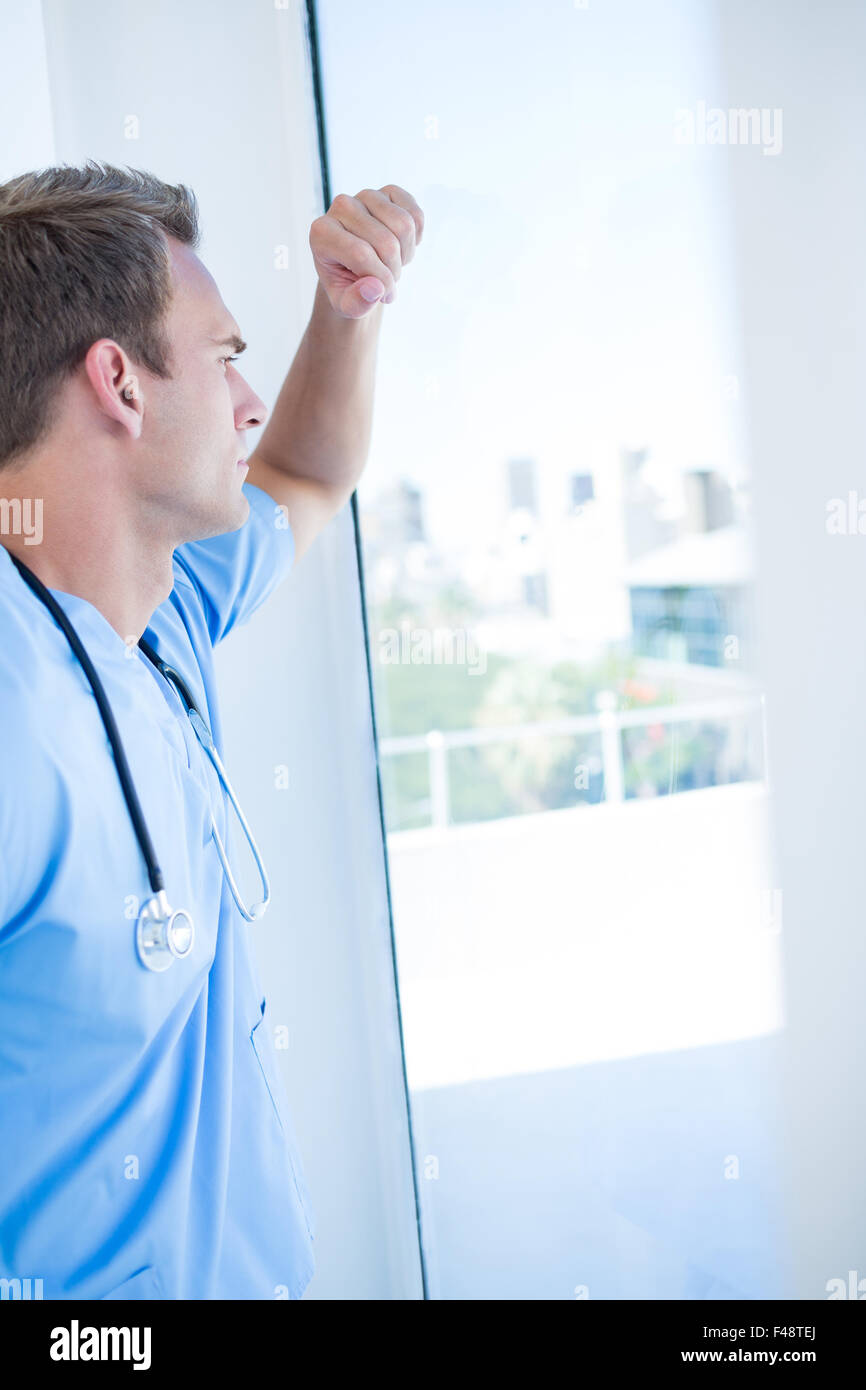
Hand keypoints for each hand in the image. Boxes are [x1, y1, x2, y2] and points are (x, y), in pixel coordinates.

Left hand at [309, 184, 424, 318]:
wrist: (356, 269)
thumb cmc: (347, 286)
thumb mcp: (346, 305)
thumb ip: (356, 303)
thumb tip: (375, 288)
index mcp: (321, 232)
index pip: (361, 254)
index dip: (381, 279)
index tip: (383, 295)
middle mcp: (341, 206)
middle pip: (386, 242)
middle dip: (394, 271)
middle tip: (387, 281)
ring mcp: (366, 196)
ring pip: (404, 226)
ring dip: (406, 255)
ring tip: (393, 264)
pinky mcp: (388, 193)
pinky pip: (416, 215)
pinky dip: (416, 238)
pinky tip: (402, 247)